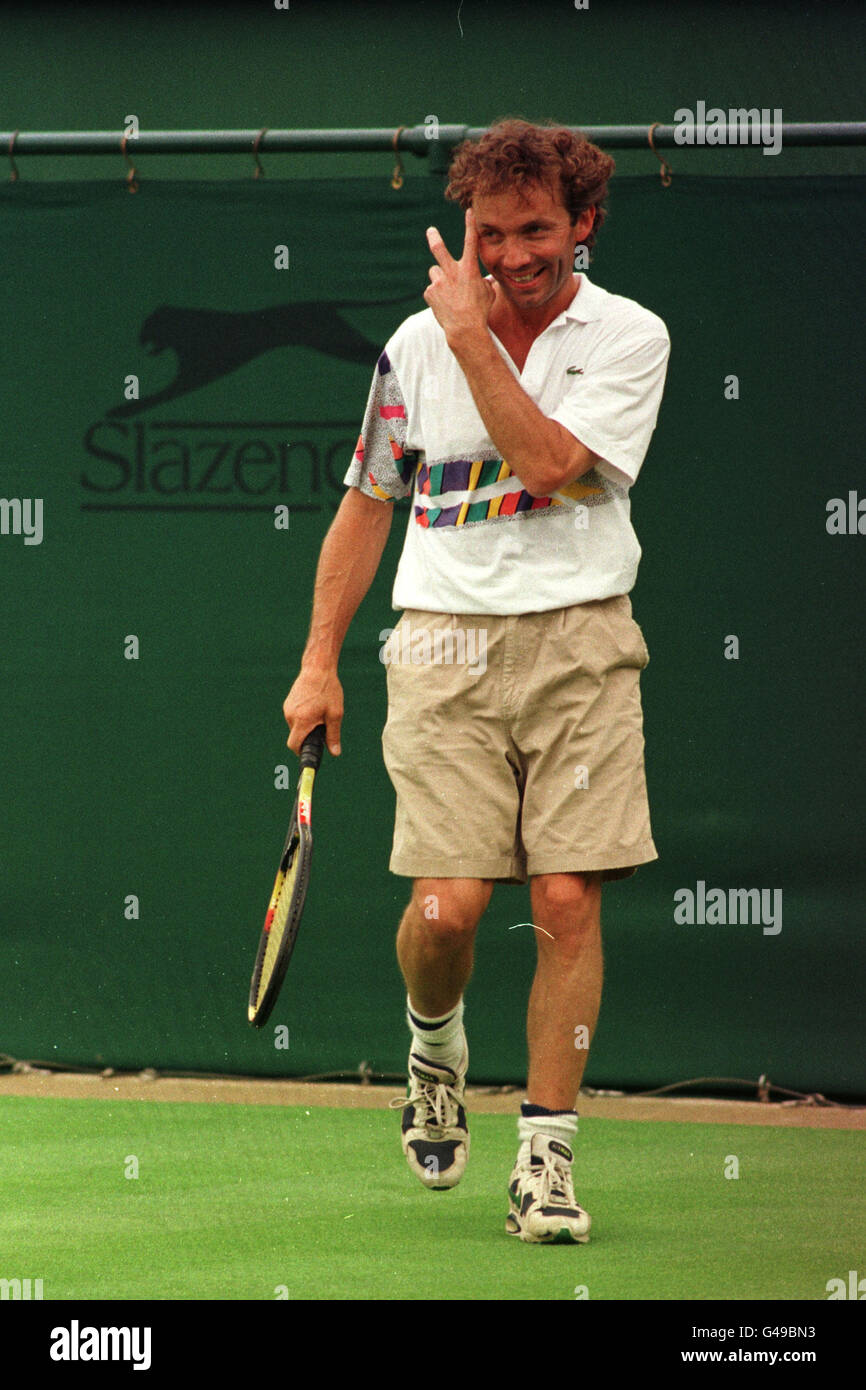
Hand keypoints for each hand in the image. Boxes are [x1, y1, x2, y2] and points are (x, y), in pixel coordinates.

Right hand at [283, 661, 343, 756]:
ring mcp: (287, 708)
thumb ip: (333, 735)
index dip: (302, 753)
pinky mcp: (288, 703)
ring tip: (320, 714)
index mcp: (302, 720)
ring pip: (295, 727)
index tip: (312, 753)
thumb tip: (335, 753)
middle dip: (308, 737)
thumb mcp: (335, 714)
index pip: (294, 746)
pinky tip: (314, 707)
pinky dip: (303, 718)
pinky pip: (294, 717)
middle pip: (296, 736)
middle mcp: (291, 715)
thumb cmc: (328, 690)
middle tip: (322, 727)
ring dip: (306, 726)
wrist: (317, 668)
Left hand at [423, 207, 494, 346]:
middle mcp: (452, 271)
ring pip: (435, 273)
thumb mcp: (488, 294)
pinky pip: (432, 291)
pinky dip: (437, 296)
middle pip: (439, 249)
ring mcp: (439, 282)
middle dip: (434, 237)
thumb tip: (485, 281)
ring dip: (440, 279)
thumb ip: (484, 283)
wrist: (464, 328)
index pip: (471, 241)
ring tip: (447, 293)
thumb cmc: (480, 312)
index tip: (469, 212)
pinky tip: (444, 305)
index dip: (470, 225)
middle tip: (431, 230)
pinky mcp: (429, 293)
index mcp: (469, 269)